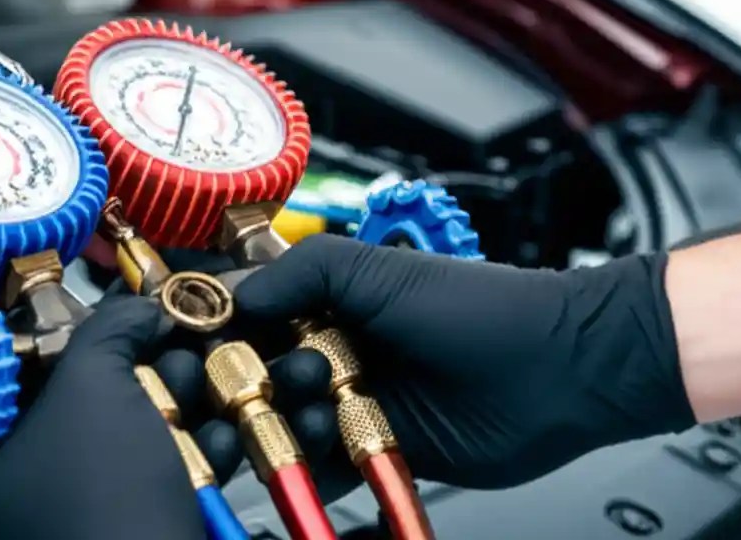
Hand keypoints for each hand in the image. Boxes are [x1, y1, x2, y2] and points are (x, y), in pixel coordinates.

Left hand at [0, 296, 222, 539]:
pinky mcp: (135, 527)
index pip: (10, 369)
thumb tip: (136, 310)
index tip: (104, 308)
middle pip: (79, 396)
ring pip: (131, 431)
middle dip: (137, 363)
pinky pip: (162, 470)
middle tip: (170, 336)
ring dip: (178, 397)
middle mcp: (23, 487)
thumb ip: (109, 330)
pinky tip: (225, 427)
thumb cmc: (103, 496)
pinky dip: (197, 446)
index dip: (61, 330)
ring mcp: (82, 511)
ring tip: (208, 375)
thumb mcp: (94, 386)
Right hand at [235, 234, 695, 491]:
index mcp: (328, 298)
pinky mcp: (373, 448)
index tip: (182, 342)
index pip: (249, 310)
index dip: (212, 326)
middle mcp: (332, 348)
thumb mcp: (382, 272)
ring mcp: (350, 399)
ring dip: (266, 425)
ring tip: (277, 421)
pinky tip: (293, 460)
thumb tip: (233, 295)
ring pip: (279, 421)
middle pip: (255, 371)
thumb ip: (304, 272)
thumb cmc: (479, 309)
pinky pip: (319, 465)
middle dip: (233, 382)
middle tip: (222, 392)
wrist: (558, 371)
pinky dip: (299, 468)